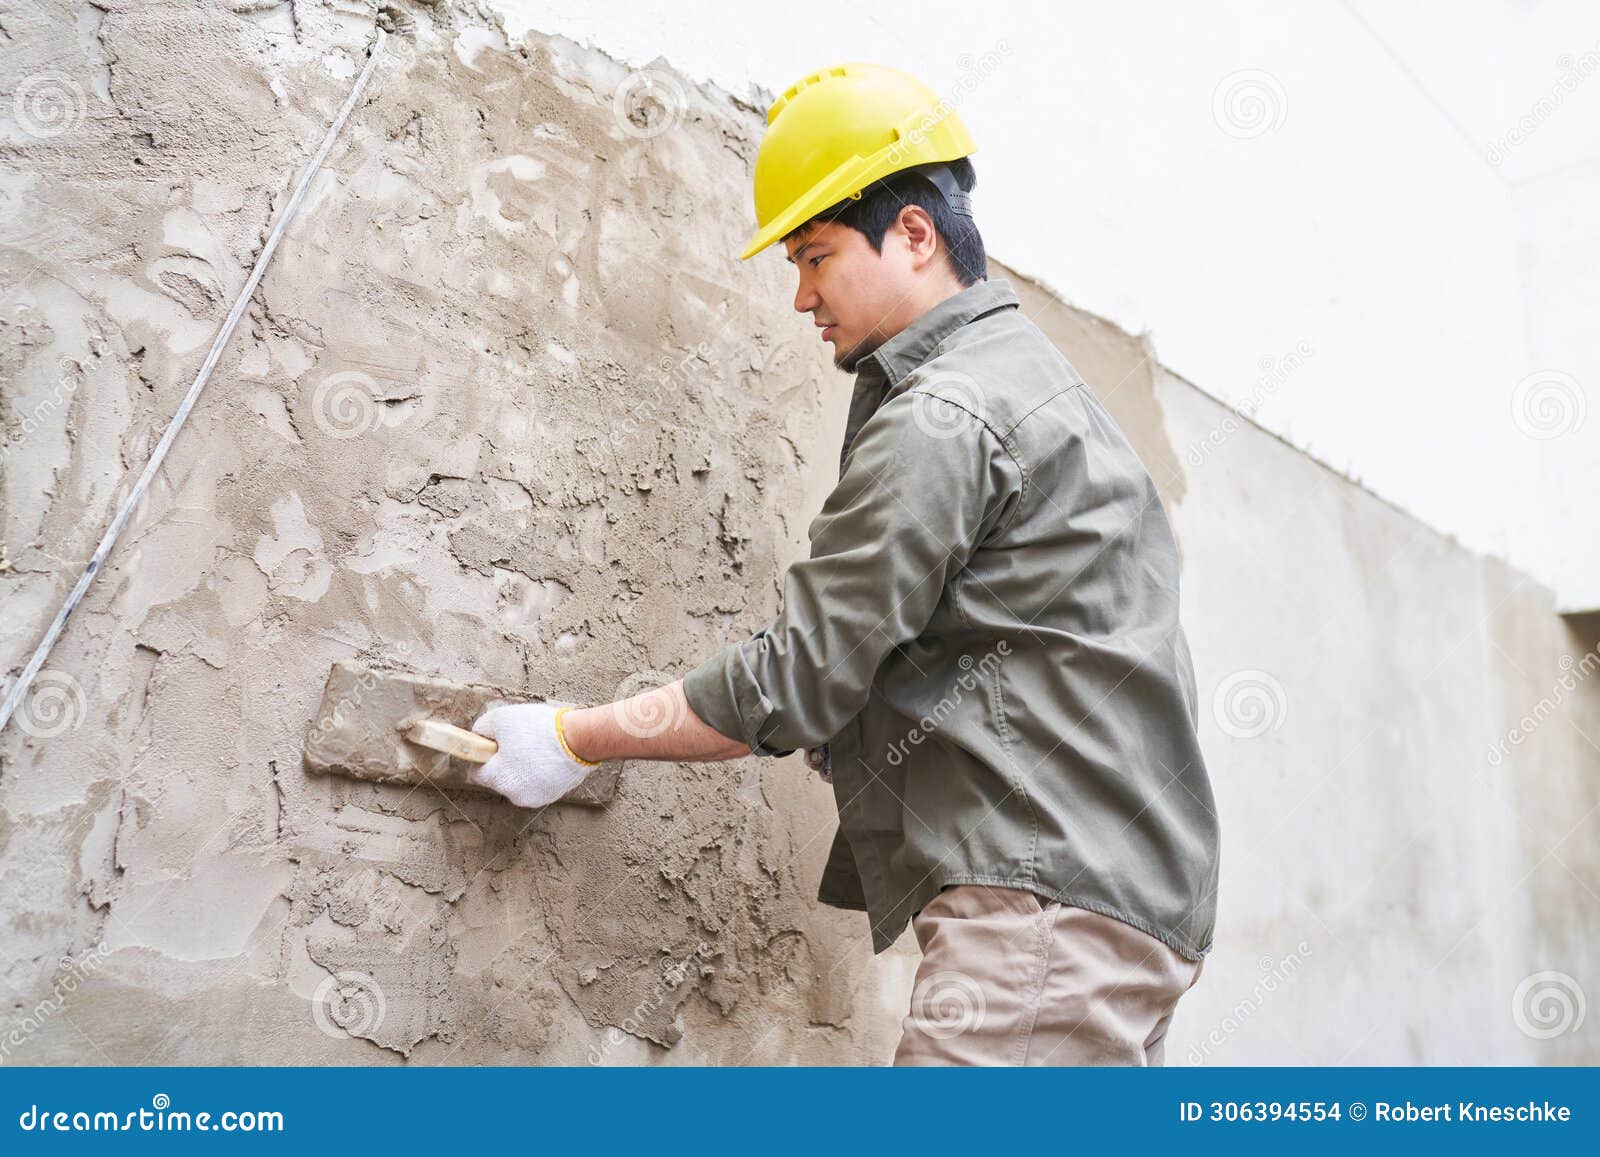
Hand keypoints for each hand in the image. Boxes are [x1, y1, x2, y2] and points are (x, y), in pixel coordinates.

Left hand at [469, 701, 598, 808]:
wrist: (579, 739)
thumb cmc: (540, 729)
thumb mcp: (502, 718)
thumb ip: (482, 729)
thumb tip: (478, 735)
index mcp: (499, 779)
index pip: (477, 774)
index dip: (483, 757)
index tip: (494, 746)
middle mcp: (515, 795)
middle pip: (499, 778)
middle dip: (505, 763)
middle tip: (519, 743)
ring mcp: (536, 798)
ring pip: (519, 782)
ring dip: (522, 769)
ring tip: (537, 748)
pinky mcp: (553, 796)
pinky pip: (537, 784)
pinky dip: (539, 773)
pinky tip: (548, 757)